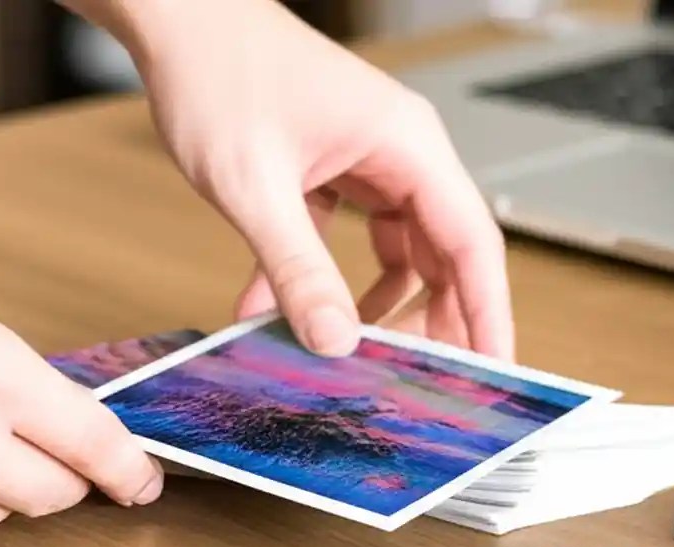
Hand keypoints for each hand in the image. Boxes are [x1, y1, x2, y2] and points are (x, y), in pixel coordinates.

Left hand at [66, 0, 514, 359]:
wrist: (176, 19)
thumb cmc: (219, 70)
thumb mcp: (255, 186)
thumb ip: (298, 268)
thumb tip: (336, 340)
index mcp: (407, 145)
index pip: (473, 242)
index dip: (488, 312)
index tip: (496, 369)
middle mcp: (399, 151)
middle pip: (443, 251)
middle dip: (436, 318)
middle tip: (430, 383)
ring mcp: (367, 159)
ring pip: (397, 249)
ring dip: (373, 303)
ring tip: (354, 355)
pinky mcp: (332, 167)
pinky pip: (345, 237)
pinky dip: (318, 276)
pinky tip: (272, 308)